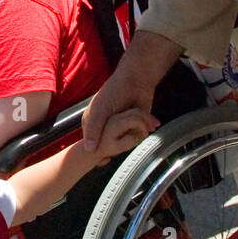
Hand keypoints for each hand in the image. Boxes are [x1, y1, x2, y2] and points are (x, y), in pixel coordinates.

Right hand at [81, 31, 178, 153]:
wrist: (137, 79)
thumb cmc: (114, 91)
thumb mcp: (100, 111)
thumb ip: (94, 129)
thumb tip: (89, 151)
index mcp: (94, 121)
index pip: (92, 142)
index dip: (97, 151)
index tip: (103, 159)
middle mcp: (107, 124)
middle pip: (110, 144)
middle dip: (117, 148)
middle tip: (119, 154)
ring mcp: (122, 124)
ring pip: (126, 141)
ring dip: (134, 136)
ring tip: (140, 131)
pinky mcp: (136, 123)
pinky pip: (138, 134)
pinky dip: (143, 133)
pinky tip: (148, 130)